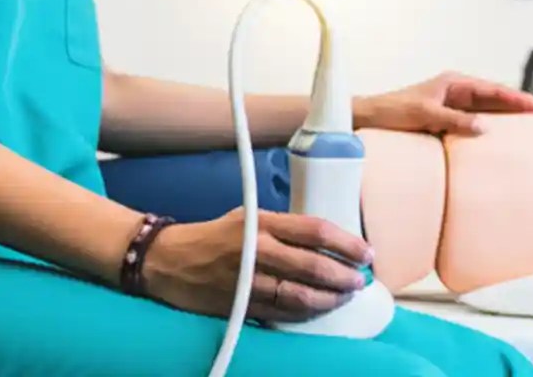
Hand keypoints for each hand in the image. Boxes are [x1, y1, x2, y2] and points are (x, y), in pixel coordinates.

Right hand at [141, 208, 374, 322]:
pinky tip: (319, 310)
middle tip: (360, 280)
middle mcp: (257, 251)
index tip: (365, 252)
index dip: (346, 243)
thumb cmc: (213, 236)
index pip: (314, 231)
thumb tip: (326, 242)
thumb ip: (284, 228)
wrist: (167, 261)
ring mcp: (249, 282)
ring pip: (301, 296)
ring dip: (330, 299)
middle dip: (344, 276)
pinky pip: (283, 314)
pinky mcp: (242, 306)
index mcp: (261, 223)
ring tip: (345, 297)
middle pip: (313, 266)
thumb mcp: (248, 217)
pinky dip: (306, 313)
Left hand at [354, 71, 532, 135]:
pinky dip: (499, 126)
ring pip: (494, 110)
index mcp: (456, 83)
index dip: (522, 100)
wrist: (367, 118)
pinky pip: (481, 122)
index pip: (497, 91)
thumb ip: (453, 120)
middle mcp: (459, 92)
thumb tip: (485, 128)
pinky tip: (512, 136)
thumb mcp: (423, 114)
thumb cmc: (390, 112)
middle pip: (501, 98)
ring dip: (517, 116)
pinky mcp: (450, 120)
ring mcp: (456, 106)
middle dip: (528, 105)